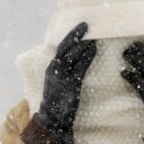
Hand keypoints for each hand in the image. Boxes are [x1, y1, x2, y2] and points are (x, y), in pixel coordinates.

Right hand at [34, 22, 95, 143]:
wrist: (53, 119)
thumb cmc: (59, 102)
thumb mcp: (60, 83)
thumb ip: (66, 71)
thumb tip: (79, 57)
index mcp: (51, 68)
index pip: (61, 47)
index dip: (70, 36)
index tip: (80, 27)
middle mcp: (54, 70)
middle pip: (65, 47)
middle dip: (76, 35)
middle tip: (87, 25)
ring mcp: (62, 77)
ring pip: (72, 55)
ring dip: (83, 44)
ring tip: (93, 37)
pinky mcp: (70, 85)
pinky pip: (79, 67)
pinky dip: (86, 57)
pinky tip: (93, 50)